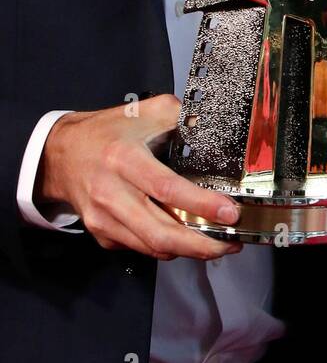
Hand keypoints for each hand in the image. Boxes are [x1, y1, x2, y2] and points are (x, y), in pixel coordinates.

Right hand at [36, 94, 242, 260]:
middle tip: (231, 242)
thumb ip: (179, 115)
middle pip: (160, 233)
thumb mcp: (142, 112)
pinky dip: (167, 247)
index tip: (230, 212)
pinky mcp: (102, 234)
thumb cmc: (104, 133)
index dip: (201, 205)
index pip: (167, 189)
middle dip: (201, 245)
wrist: (60, 154)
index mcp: (124, 160)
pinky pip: (141, 248)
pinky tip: (186, 238)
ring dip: (189, 251)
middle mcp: (112, 194)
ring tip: (218, 243)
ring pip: (152, 247)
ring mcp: (104, 219)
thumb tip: (213, 124)